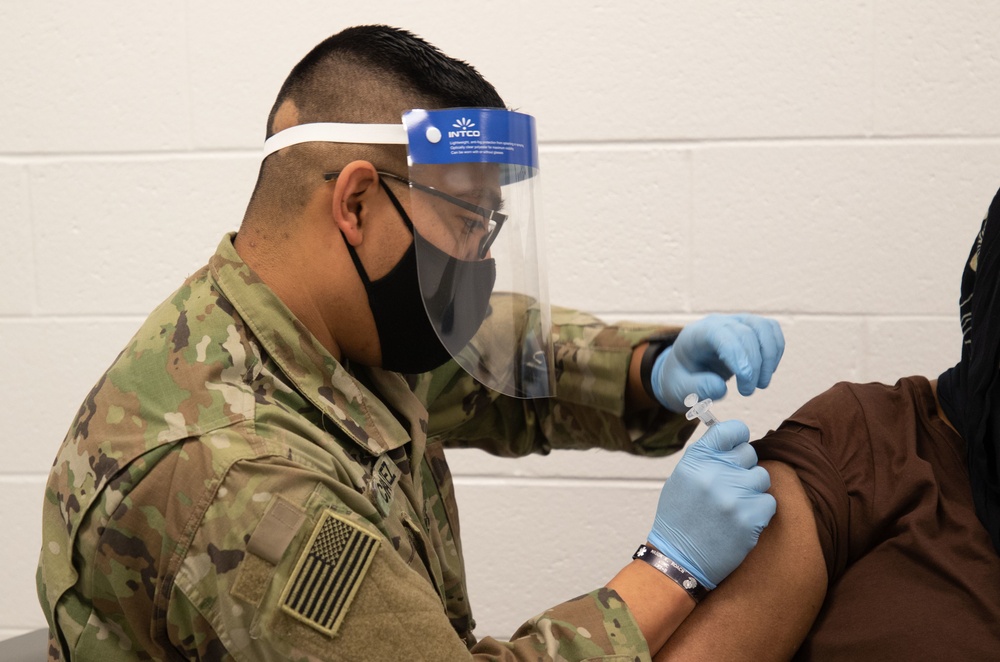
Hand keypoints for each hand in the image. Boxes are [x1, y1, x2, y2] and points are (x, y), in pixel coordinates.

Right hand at [647, 420, 775, 588]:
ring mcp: (733, 495)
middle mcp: (714, 473)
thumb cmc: (680, 518)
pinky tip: (740, 520)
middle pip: (749, 454)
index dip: (737, 437)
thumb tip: (734, 444)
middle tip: (729, 487)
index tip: (736, 447)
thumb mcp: (683, 478)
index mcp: (696, 459)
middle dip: (742, 469)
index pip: (730, 430)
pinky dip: (758, 511)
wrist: (678, 559)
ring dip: (752, 490)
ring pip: (761, 478)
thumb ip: (707, 458)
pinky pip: (768, 502)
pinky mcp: (750, 518)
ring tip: (733, 506)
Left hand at [651, 314, 783, 412]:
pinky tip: (767, 371)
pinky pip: (771, 330)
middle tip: (748, 392)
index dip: (738, 356)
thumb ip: (696, 389)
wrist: (685, 371)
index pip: (720, 334)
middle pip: (746, 333)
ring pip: (763, 327)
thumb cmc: (681, 380)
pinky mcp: (750, 327)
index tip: (746, 383)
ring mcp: (735, 322)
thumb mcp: (679, 390)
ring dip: (769, 357)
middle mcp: (717, 323)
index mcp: (695, 335)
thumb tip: (720, 387)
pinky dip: (775, 351)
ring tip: (761, 384)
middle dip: (754, 365)